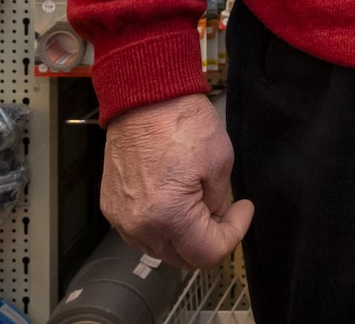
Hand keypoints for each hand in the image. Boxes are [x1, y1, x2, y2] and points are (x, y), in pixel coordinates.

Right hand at [101, 92, 253, 268]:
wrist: (144, 97)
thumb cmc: (181, 121)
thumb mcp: (220, 162)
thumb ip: (219, 202)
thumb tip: (215, 218)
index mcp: (168, 216)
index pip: (207, 254)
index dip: (233, 234)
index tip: (242, 210)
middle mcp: (139, 225)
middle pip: (182, 258)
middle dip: (208, 240)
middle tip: (225, 213)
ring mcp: (121, 218)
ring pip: (160, 248)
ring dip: (184, 237)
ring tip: (200, 203)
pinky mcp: (112, 207)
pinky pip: (141, 232)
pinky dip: (161, 226)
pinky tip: (175, 200)